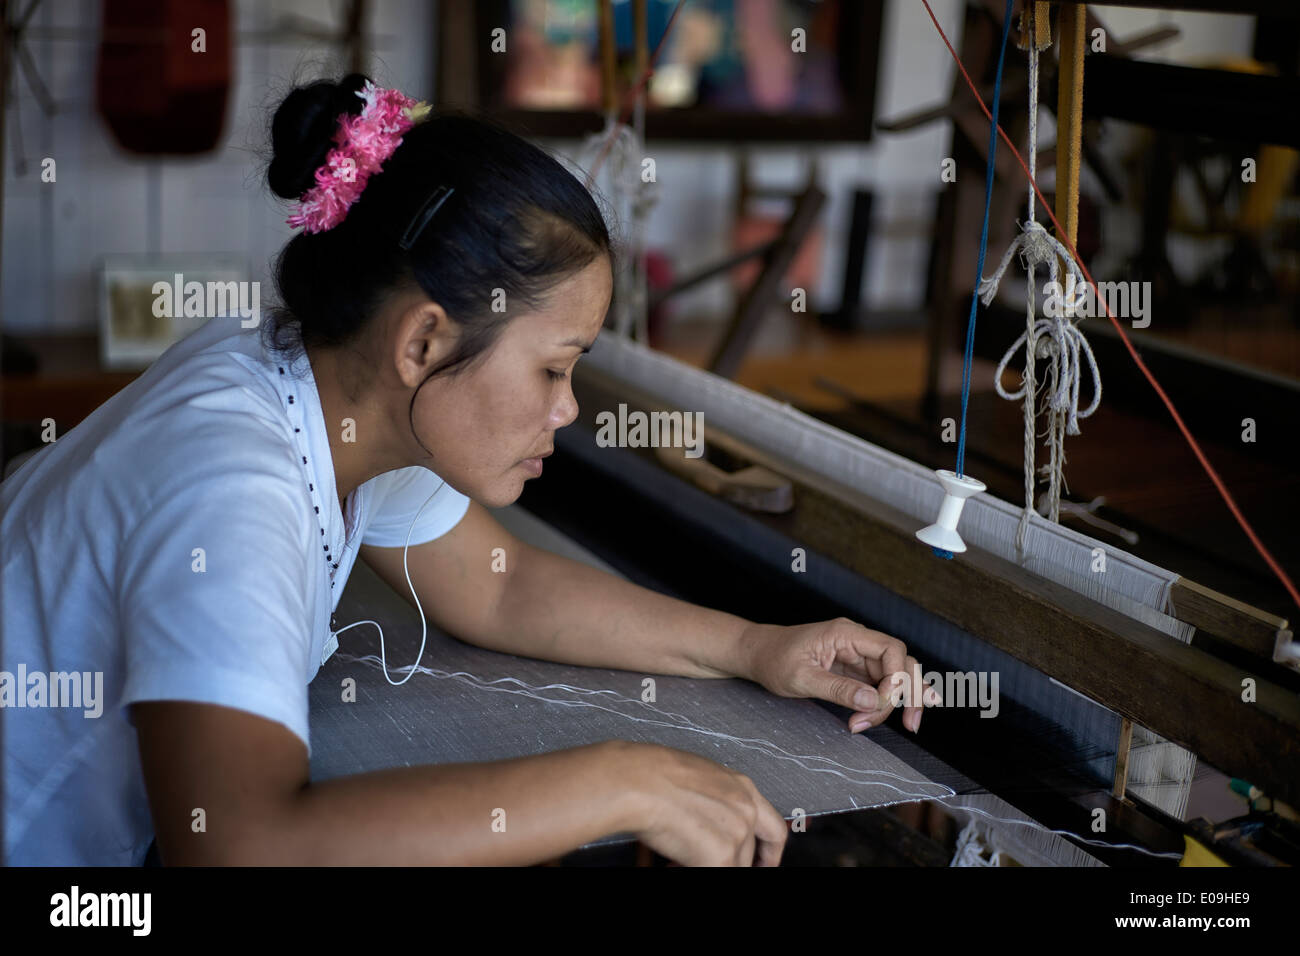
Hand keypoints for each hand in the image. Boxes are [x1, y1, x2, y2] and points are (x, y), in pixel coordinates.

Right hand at [614, 741, 787, 865]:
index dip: (767, 854)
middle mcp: (746, 809)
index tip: (759, 863)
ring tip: (677, 859)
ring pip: (732, 866)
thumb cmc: (653, 775)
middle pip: (750, 854)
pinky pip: (715, 873)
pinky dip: (690, 869)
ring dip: (706, 865)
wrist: (637, 781)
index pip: (773, 829)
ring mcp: (738, 833)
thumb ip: (716, 804)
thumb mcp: (699, 780)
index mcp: (742, 787)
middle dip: (729, 862)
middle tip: (708, 862)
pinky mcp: (722, 855)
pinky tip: (673, 862)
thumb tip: (711, 827)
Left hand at [740, 618, 938, 733]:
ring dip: (894, 703)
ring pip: (894, 676)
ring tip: (888, 725)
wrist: (757, 654)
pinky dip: (881, 703)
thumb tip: (873, 702)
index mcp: (845, 633)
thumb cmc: (774, 660)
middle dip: (911, 692)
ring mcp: (857, 656)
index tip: (881, 702)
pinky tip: (876, 718)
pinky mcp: (853, 670)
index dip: (896, 677)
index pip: (890, 649)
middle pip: (901, 662)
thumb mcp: (801, 678)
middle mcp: (856, 641)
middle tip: (911, 724)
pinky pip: (879, 685)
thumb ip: (838, 689)